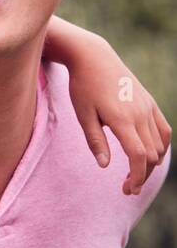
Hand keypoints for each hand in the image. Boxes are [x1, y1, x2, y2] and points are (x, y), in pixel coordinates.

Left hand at [66, 40, 171, 193]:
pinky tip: (150, 155)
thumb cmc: (82, 86)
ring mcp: (148, 107)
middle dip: (142, 174)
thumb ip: (95, 141)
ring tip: (136, 173)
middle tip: (127, 187)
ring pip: (161, 144)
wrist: (94, 57)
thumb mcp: (83, 115)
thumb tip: (105, 166)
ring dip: (152, 162)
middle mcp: (140, 114)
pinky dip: (161, 145)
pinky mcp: (150, 102)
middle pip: (152, 154)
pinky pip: (164, 129)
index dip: (137, 177)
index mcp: (122, 119)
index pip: (139, 156)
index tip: (128, 190)